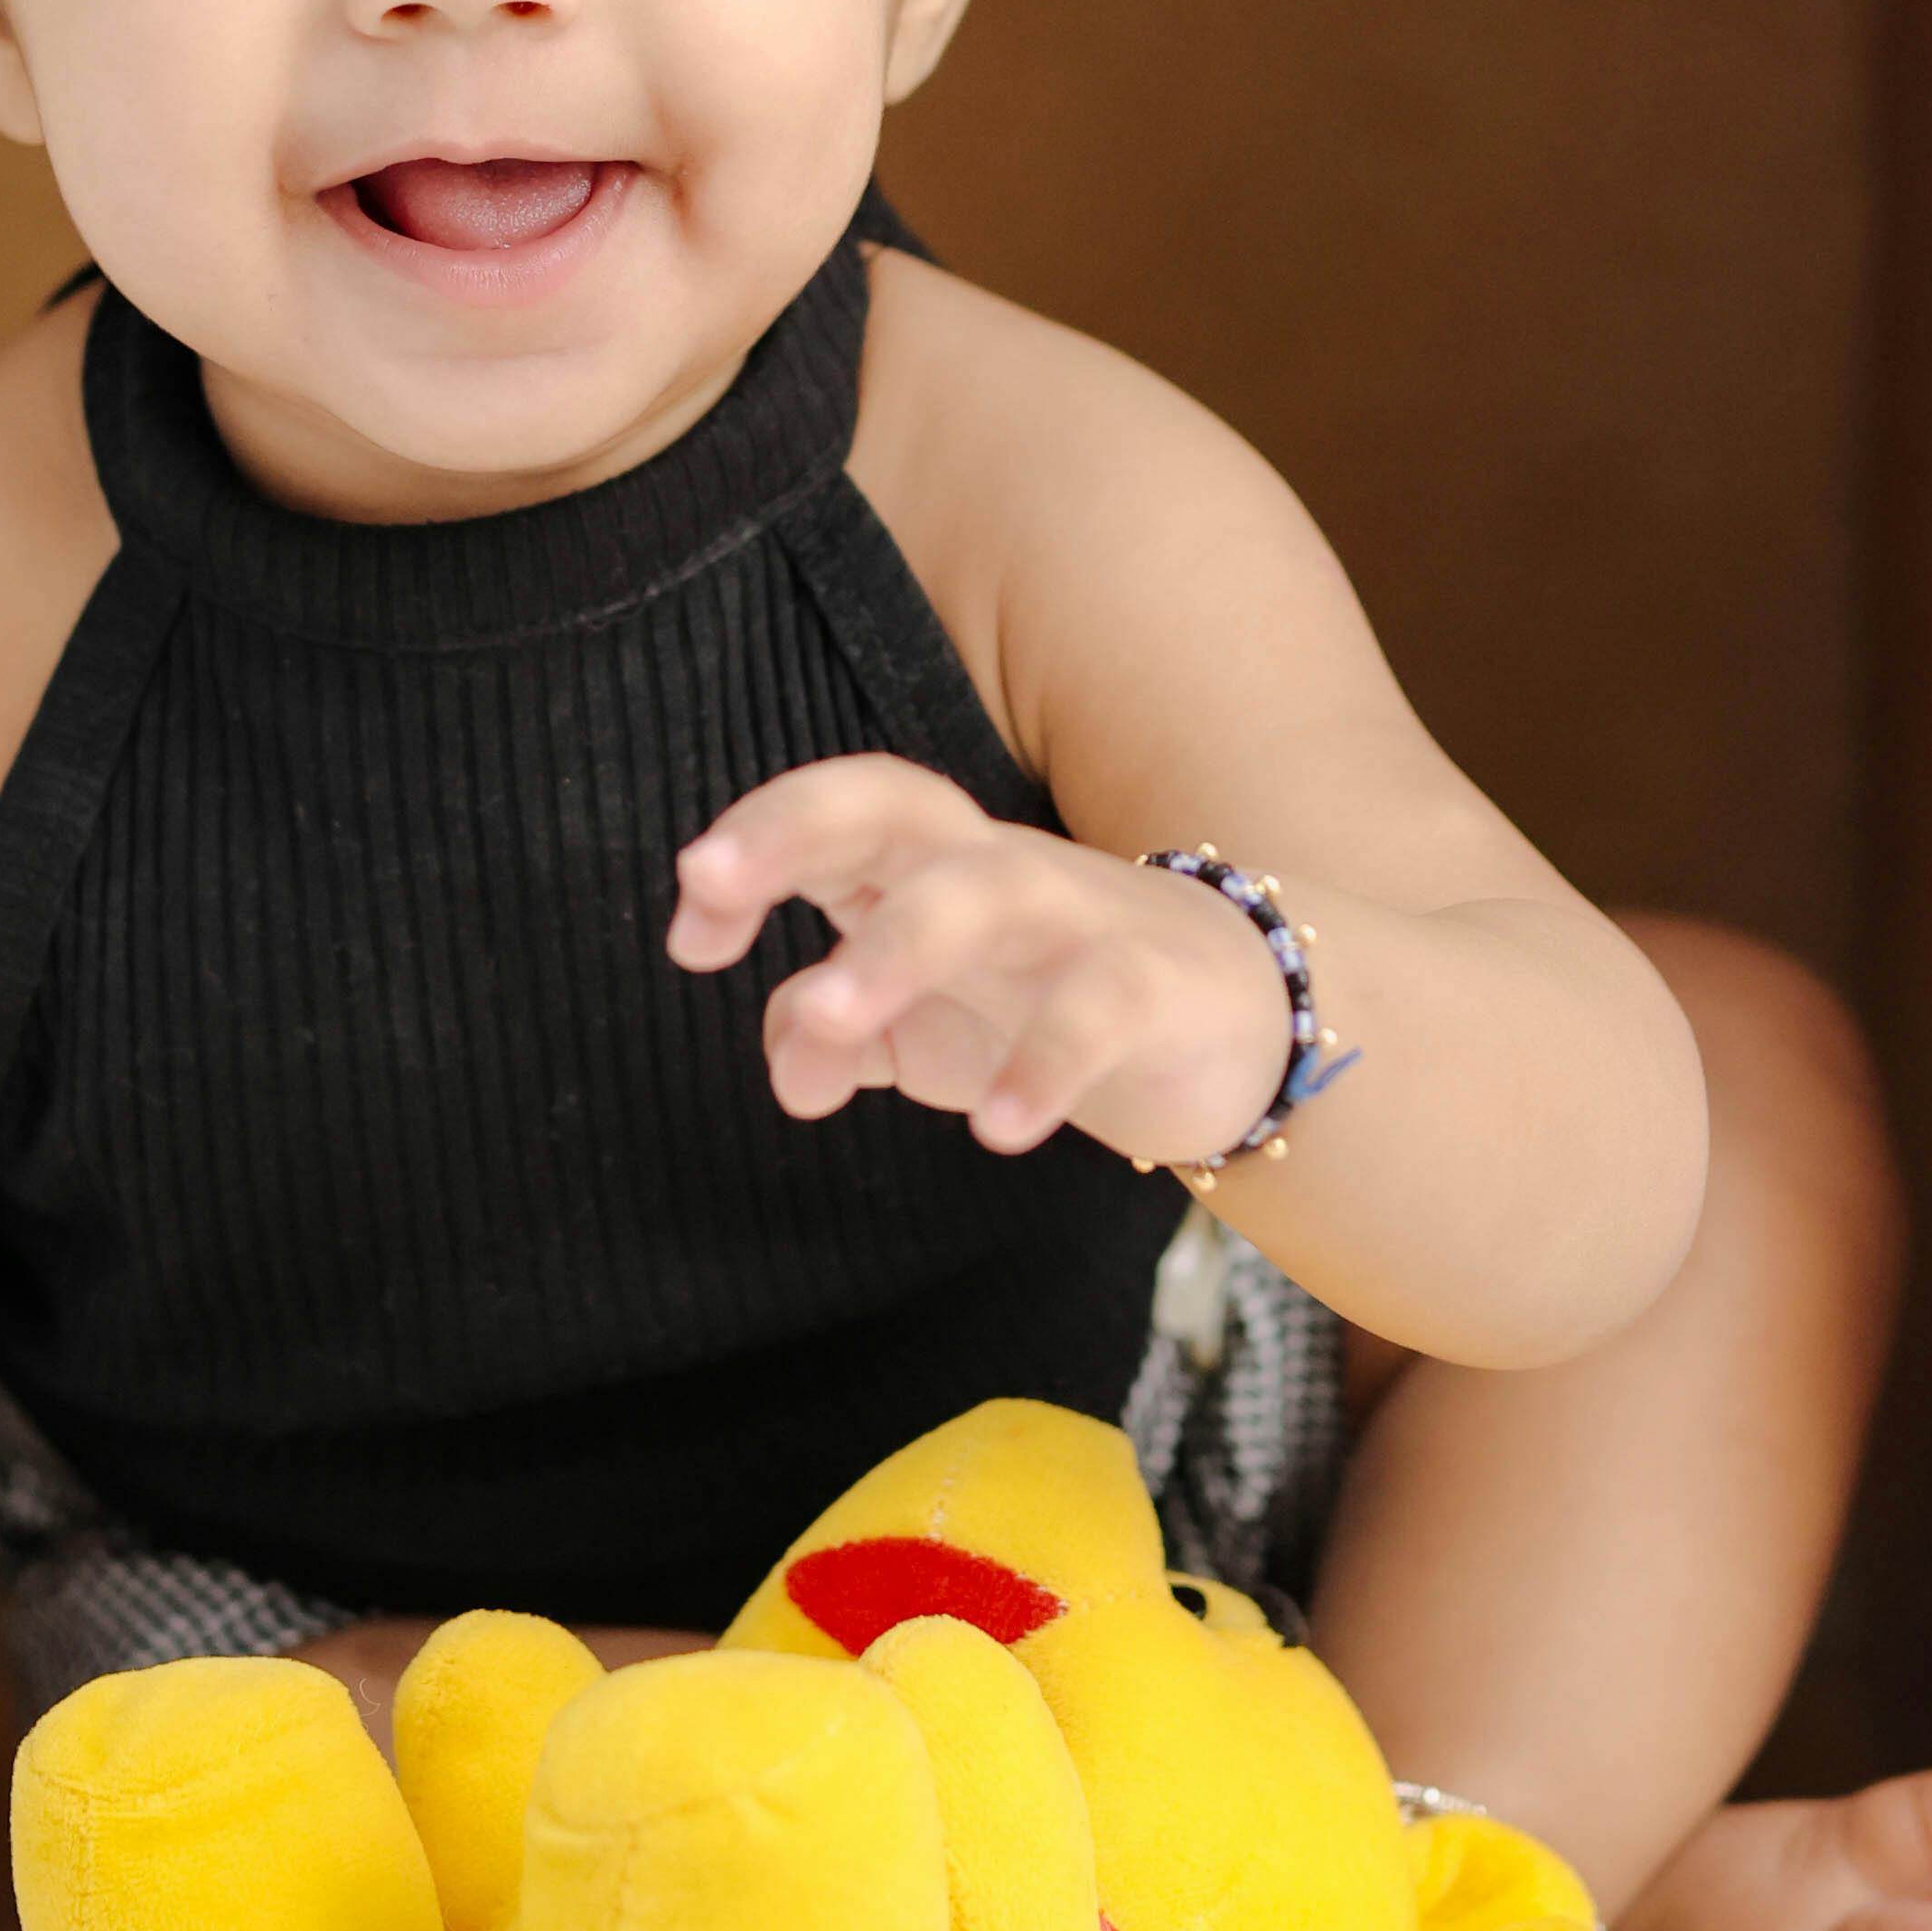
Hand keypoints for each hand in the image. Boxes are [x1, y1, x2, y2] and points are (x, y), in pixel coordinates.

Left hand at [668, 762, 1292, 1168]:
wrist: (1240, 1016)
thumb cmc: (1046, 998)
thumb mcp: (923, 1027)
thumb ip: (838, 1036)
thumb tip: (789, 1071)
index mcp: (925, 865)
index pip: (831, 815)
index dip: (752, 846)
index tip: (691, 933)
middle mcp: (990, 868)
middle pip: (889, 802)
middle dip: (789, 829)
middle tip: (705, 883)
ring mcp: (1076, 917)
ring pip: (982, 892)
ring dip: (896, 948)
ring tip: (829, 1016)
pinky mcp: (1153, 984)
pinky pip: (1096, 1006)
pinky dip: (1044, 1063)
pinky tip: (999, 1128)